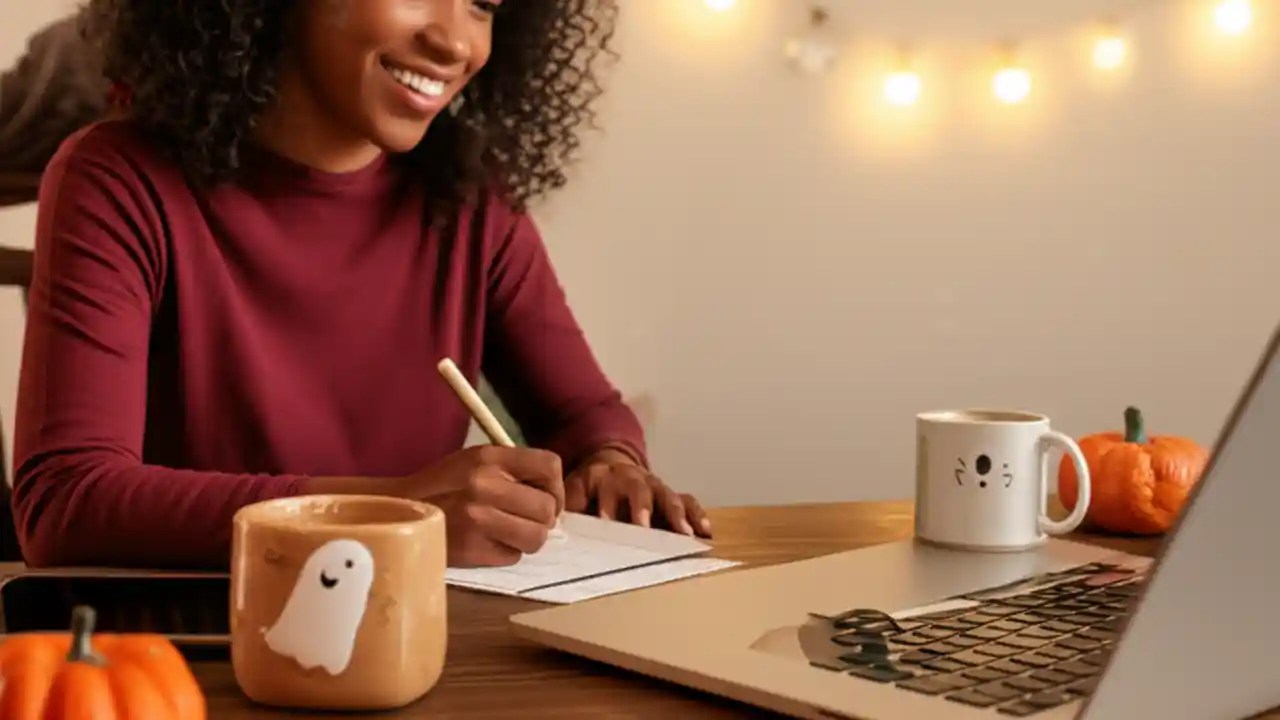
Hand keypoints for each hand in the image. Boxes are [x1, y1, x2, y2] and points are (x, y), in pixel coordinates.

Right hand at [403, 445, 564, 566]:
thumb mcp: (474, 461)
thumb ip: (512, 470)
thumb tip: (552, 494)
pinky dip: (506, 552)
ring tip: (509, 533)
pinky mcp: (473, 549)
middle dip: (542, 518)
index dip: (555, 486)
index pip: (550, 465)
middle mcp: (486, 485)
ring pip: (537, 537)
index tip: (546, 497)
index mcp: (489, 458)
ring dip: (528, 538)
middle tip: (525, 520)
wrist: (397, 512)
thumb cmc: (442, 486)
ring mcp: (479, 519)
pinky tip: (487, 543)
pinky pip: (513, 556)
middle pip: (548, 508)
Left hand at [565, 447, 710, 537]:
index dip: (605, 503)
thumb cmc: (587, 490)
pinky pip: (687, 500)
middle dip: (642, 507)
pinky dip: (697, 515)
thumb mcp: (571, 492)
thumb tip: (557, 530)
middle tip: (645, 527)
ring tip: (685, 534)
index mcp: (601, 475)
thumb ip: (568, 509)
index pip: (604, 487)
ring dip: (676, 514)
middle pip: (638, 488)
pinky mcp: (669, 494)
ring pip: (667, 494)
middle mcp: (630, 477)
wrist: (608, 466)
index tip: (606, 521)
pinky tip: (704, 533)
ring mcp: (653, 484)